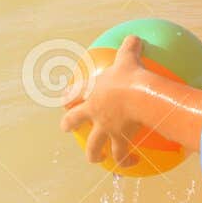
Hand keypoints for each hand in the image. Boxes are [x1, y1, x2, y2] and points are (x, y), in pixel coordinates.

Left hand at [59, 35, 148, 169]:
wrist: (138, 97)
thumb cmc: (131, 76)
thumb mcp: (129, 57)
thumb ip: (129, 48)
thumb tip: (135, 36)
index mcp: (92, 94)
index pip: (73, 95)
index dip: (66, 98)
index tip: (63, 101)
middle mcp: (93, 113)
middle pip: (73, 122)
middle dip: (68, 126)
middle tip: (67, 129)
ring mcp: (104, 129)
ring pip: (93, 147)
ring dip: (94, 155)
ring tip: (99, 159)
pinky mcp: (119, 141)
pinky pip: (121, 155)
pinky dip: (125, 162)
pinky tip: (132, 166)